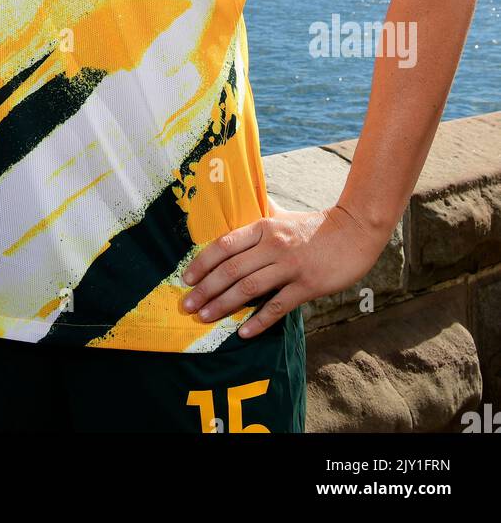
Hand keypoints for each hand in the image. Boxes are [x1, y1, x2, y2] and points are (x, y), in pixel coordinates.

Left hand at [180, 197, 389, 337]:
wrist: (354, 231)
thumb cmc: (314, 226)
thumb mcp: (281, 216)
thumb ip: (258, 217)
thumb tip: (234, 208)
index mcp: (263, 227)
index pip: (224, 245)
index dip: (202, 262)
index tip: (186, 278)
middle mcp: (273, 245)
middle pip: (231, 269)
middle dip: (205, 289)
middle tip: (187, 305)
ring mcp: (290, 266)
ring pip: (249, 288)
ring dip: (223, 305)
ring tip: (205, 318)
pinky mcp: (307, 286)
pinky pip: (277, 306)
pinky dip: (258, 320)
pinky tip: (243, 332)